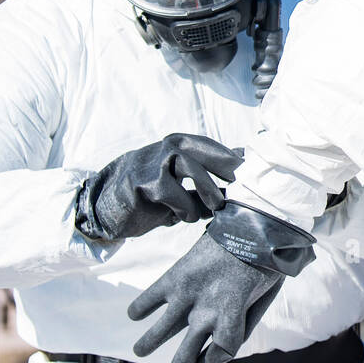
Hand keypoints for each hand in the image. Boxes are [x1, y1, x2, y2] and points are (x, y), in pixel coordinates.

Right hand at [75, 133, 242, 241]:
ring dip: (210, 193)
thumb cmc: (147, 196)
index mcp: (180, 145)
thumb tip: (240, 189)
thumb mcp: (179, 187)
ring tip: (217, 209)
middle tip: (249, 191)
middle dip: (233, 172)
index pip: (217, 150)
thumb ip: (205, 186)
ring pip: (194, 171)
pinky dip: (184, 211)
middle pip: (211, 154)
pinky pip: (176, 196)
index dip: (238, 164)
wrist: (104, 205)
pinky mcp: (145, 182)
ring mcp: (156, 161)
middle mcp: (169, 147)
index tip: (259, 177)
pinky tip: (178, 217)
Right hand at [128, 201, 316, 362]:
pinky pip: (152, 295)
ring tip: (139, 351)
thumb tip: (224, 343)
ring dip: (149, 342)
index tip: (208, 361)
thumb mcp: (265, 296)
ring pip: (162, 328)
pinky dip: (141, 305)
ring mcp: (188, 292)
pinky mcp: (176, 275)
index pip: (222, 351)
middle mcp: (208, 309)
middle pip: (189, 351)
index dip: (215, 360)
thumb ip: (245, 320)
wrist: (254, 222)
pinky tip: (134, 314)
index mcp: (234, 314)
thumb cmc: (265, 261)